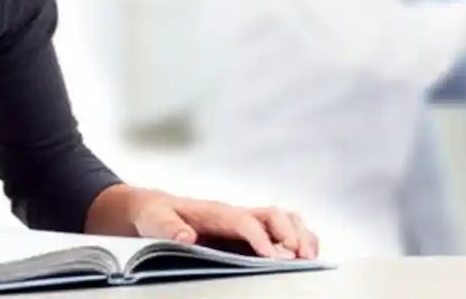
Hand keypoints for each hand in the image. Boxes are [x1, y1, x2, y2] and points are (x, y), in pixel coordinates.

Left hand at [87, 186, 317, 260]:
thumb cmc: (157, 214)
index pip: (243, 220)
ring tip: (310, 256)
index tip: (273, 255)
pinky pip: (282, 230)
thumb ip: (169, 228)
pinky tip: (307, 255)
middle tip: (300, 256)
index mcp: (215, 211)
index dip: (260, 236)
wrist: (157, 209)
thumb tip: (186, 237)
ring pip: (284, 219)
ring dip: (300, 234)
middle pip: (273, 215)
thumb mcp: (154, 220)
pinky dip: (299, 238)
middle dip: (290, 233)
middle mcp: (236, 214)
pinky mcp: (251, 234)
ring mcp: (247, 222)